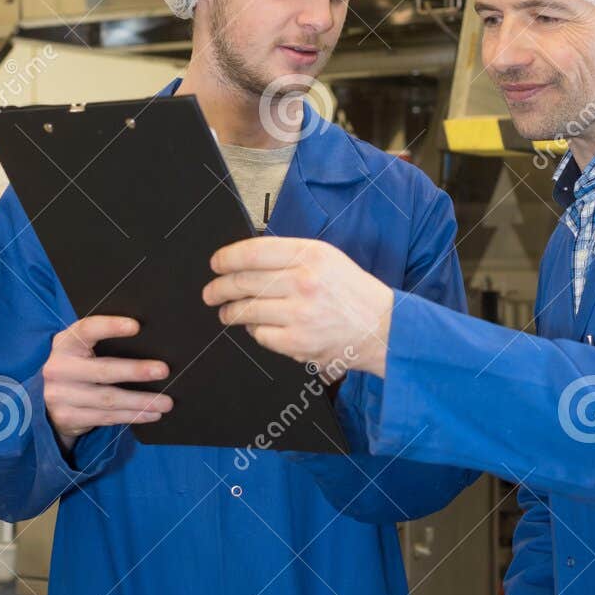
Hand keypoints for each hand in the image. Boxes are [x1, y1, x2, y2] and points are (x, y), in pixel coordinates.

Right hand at [42, 316, 171, 451]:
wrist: (47, 403)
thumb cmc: (77, 369)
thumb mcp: (80, 352)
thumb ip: (101, 345)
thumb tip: (149, 343)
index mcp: (65, 344)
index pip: (86, 330)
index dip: (110, 326)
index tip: (136, 326)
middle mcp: (59, 368)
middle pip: (103, 371)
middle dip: (135, 371)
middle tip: (163, 370)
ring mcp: (61, 396)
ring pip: (109, 399)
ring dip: (141, 401)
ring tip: (166, 402)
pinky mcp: (69, 418)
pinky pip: (107, 418)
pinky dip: (133, 416)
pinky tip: (151, 414)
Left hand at [203, 237, 393, 377]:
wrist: (383, 328)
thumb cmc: (354, 294)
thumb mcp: (328, 259)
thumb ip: (290, 257)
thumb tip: (246, 263)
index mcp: (310, 254)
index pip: (252, 252)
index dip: (226, 258)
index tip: (215, 264)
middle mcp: (304, 281)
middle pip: (243, 282)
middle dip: (219, 288)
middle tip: (211, 293)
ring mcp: (300, 314)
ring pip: (247, 310)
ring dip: (230, 313)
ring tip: (227, 313)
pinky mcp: (298, 342)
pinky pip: (261, 335)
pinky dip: (255, 332)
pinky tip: (259, 328)